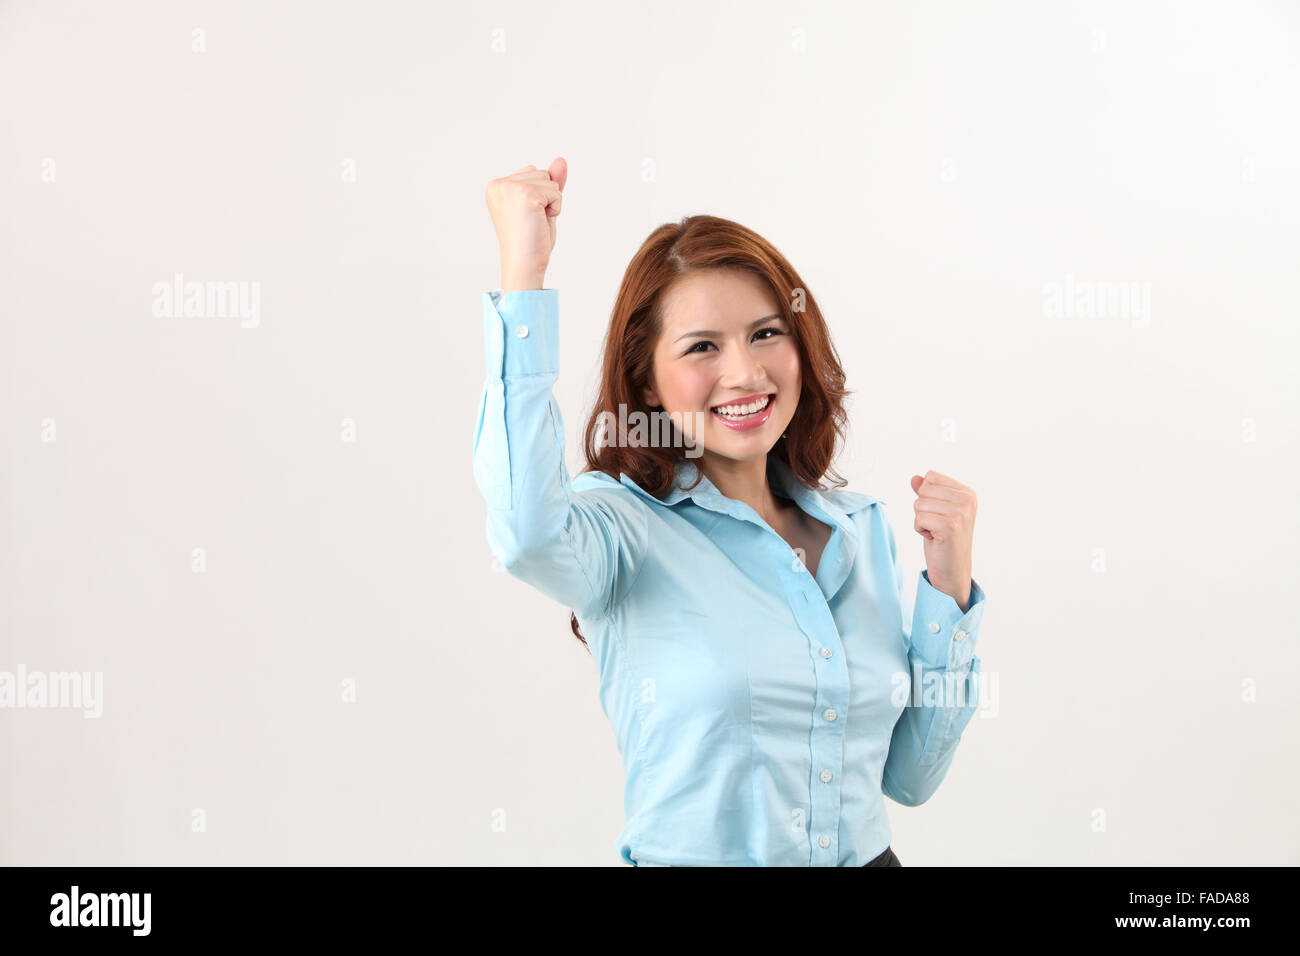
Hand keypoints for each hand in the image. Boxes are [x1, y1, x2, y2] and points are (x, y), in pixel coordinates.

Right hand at [484, 157, 566, 291]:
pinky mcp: (526, 194)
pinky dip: (555, 208)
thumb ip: (550, 182)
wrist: (524, 265)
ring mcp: (510, 188)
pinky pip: (556, 192)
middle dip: (545, 197)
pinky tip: (540, 222)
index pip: (532, 173)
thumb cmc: (531, 241)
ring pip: (549, 181)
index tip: (526, 217)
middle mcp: (499, 184)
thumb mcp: (541, 206)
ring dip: (550, 202)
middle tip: (532, 222)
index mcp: (496, 186)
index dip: (539, 196)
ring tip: (535, 222)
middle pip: (541, 173)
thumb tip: (561, 160)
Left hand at [909, 470, 976, 611]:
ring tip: (936, 533)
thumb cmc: (942, 540)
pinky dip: (920, 530)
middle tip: (936, 526)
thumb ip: (927, 493)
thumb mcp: (934, 512)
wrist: (952, 571)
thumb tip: (915, 478)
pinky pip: (918, 518)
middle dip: (922, 509)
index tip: (939, 514)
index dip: (926, 496)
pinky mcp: (950, 526)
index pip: (931, 477)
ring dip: (921, 521)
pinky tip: (934, 539)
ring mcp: (961, 513)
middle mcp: (968, 500)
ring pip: (919, 504)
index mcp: (967, 493)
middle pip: (923, 490)